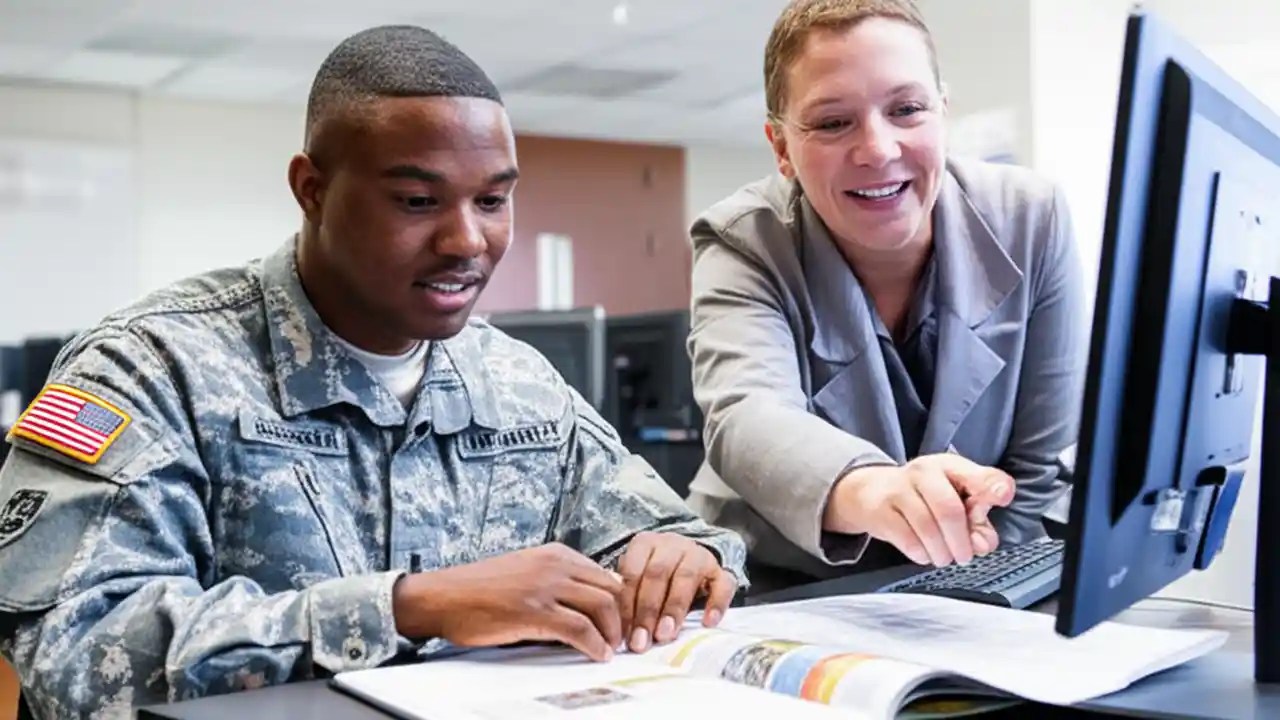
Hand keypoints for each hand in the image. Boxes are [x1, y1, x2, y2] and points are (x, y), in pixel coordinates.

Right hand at [392, 543, 623, 661]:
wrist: (444, 597)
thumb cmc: (480, 589)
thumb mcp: (526, 572)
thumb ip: (558, 581)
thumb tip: (587, 604)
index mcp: (555, 554)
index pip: (605, 574)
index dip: (622, 601)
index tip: (626, 619)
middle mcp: (555, 565)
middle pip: (610, 588)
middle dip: (624, 616)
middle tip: (626, 636)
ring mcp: (546, 586)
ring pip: (602, 606)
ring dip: (614, 632)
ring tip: (613, 648)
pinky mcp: (535, 612)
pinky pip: (580, 629)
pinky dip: (595, 645)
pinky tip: (597, 654)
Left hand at [616, 532, 736, 652]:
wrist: (687, 561)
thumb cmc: (654, 578)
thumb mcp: (636, 579)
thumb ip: (628, 596)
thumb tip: (616, 629)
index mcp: (645, 544)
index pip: (632, 571)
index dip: (626, 603)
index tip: (623, 633)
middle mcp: (672, 544)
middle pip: (657, 574)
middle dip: (648, 610)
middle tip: (642, 640)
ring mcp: (698, 555)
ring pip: (686, 577)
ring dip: (674, 608)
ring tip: (665, 635)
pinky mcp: (720, 570)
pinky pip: (723, 584)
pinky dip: (716, 603)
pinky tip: (708, 623)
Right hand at [824, 454, 1014, 566]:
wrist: (869, 491)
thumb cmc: (921, 496)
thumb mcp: (953, 497)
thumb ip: (977, 521)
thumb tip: (982, 543)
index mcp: (950, 467)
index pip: (975, 474)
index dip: (991, 485)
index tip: (1003, 496)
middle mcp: (923, 473)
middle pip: (949, 509)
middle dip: (961, 540)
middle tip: (964, 556)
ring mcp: (899, 490)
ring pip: (927, 528)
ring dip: (942, 552)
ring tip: (944, 557)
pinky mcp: (880, 511)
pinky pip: (908, 540)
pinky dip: (922, 554)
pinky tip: (924, 552)